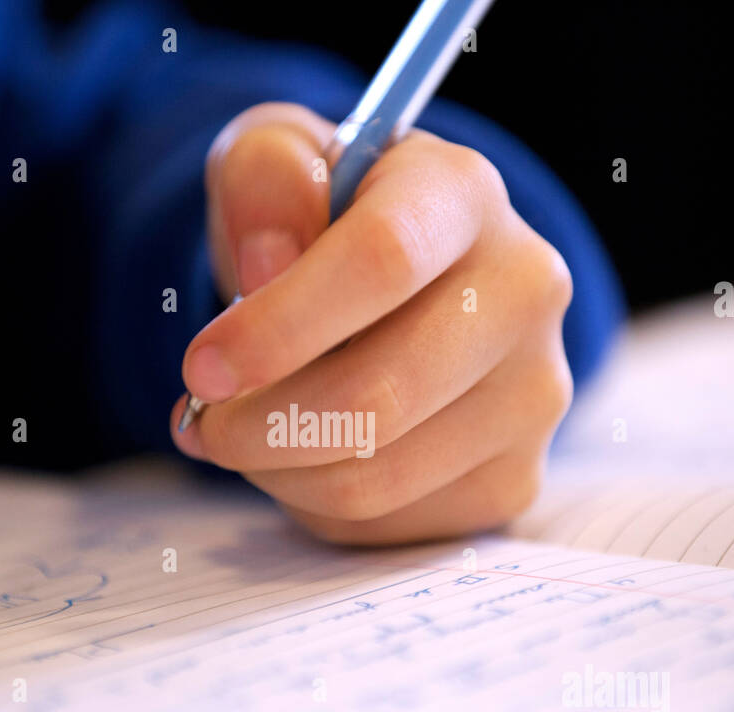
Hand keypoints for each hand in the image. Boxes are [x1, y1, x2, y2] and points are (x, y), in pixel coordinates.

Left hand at [171, 103, 572, 544]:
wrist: (402, 284)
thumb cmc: (325, 220)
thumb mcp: (275, 165)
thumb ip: (264, 182)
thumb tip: (269, 266)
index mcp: (465, 194)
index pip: (383, 261)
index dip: (279, 327)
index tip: (202, 368)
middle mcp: (525, 292)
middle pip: (380, 394)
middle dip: (260, 426)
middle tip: (200, 423)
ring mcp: (533, 395)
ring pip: (377, 477)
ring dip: (276, 472)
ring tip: (242, 436)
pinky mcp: (513, 478)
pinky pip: (387, 523)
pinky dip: (314, 504)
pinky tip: (302, 457)